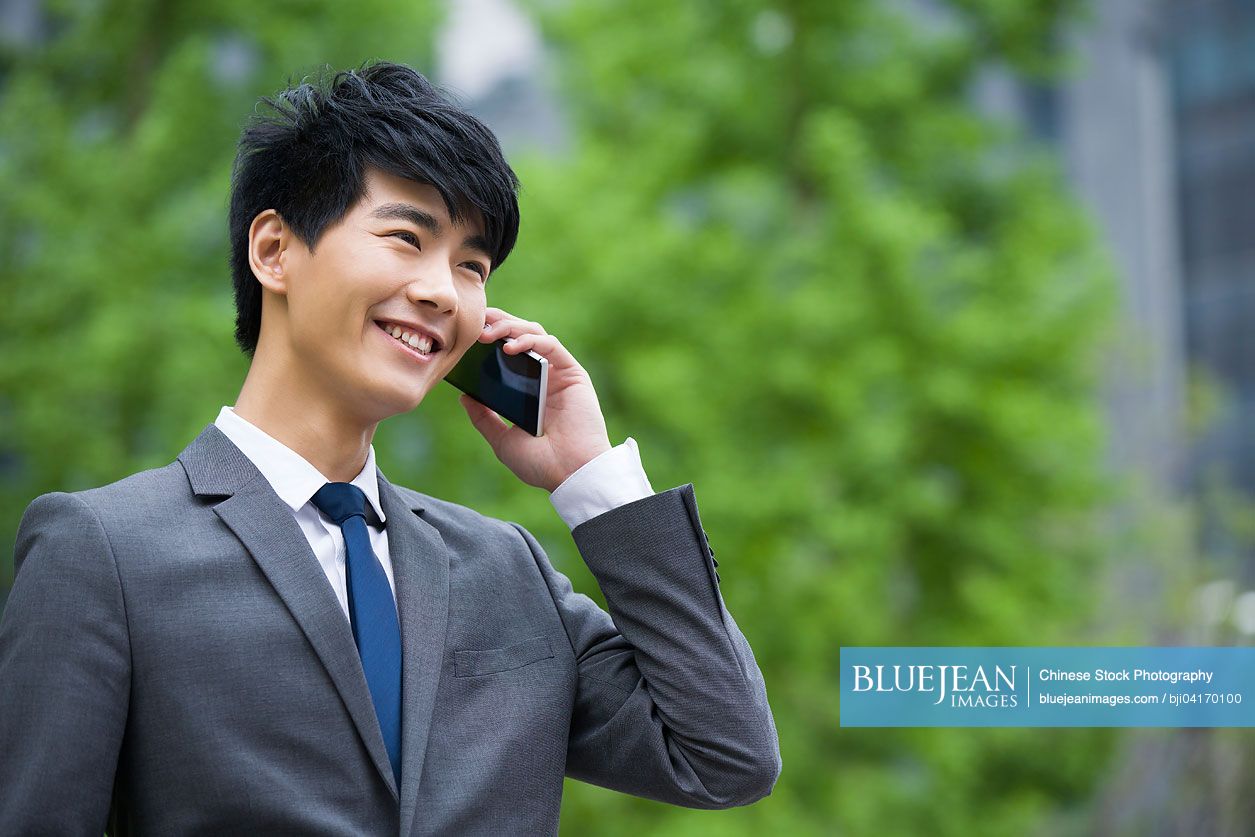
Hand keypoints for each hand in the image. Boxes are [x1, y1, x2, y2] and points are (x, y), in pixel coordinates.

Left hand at [459, 308, 612, 491]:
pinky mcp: (573, 373)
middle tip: (476, 325)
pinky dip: (531, 340)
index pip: (508, 352)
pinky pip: (552, 346)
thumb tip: (464, 397)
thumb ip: (484, 418)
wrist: (570, 474)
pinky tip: (510, 347)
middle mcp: (544, 378)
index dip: (490, 337)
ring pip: (535, 334)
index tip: (467, 334)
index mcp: (528, 391)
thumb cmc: (541, 463)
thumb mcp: (502, 441)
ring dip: (510, 327)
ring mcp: (559, 374)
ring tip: (488, 335)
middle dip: (498, 323)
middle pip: (520, 336)